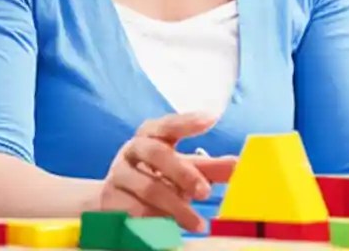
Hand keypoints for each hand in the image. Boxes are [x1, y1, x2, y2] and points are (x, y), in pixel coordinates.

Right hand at [99, 112, 237, 232]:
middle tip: (206, 192)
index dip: (188, 121)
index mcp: (152, 134)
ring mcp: (118, 174)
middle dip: (184, 173)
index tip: (212, 119)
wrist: (115, 199)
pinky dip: (155, 220)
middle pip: (157, 154)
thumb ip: (209, 168)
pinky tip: (170, 230)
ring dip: (176, 207)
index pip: (168, 124)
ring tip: (198, 224)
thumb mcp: (183, 168)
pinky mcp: (109, 200)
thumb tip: (239, 166)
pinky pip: (134, 211)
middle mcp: (133, 149)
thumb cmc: (157, 175)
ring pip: (147, 187)